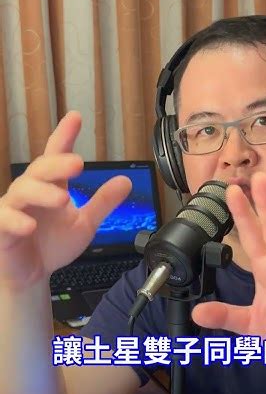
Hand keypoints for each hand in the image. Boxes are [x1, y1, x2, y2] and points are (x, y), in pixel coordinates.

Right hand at [0, 111, 131, 288]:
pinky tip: (29, 225)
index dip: (64, 136)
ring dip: (42, 192)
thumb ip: (102, 203)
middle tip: (78, 163)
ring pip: (22, 190)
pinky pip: (4, 219)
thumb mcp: (85, 224)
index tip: (76, 118)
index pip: (56, 156)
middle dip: (57, 163)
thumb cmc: (52, 245)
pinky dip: (15, 220)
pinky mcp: (2, 228)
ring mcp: (14, 208)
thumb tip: (125, 182)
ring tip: (62, 199)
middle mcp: (31, 192)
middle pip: (40, 169)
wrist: (32, 276)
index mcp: (51, 187)